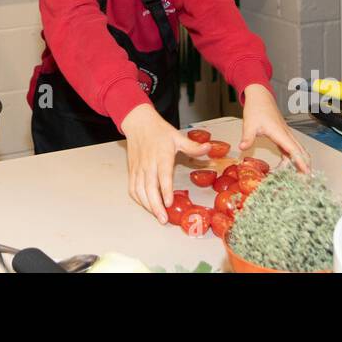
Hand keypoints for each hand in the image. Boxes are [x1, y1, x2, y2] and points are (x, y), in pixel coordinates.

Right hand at [119, 103, 211, 223]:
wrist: (138, 122)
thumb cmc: (158, 131)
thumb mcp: (178, 136)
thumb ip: (193, 147)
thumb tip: (209, 148)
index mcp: (161, 155)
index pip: (163, 175)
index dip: (165, 190)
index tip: (169, 203)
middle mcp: (148, 163)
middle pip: (149, 187)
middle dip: (156, 205)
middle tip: (163, 219)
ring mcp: (139, 168)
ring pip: (139, 190)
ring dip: (147, 205)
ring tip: (157, 216)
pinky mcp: (132, 170)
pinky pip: (133, 187)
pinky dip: (138, 199)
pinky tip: (146, 205)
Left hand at [240, 84, 309, 172]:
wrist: (260, 96)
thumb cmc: (256, 108)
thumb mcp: (249, 124)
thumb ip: (247, 137)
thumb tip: (242, 147)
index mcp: (279, 132)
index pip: (292, 149)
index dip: (300, 161)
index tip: (306, 171)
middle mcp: (285, 133)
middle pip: (299, 150)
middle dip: (305, 164)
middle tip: (307, 178)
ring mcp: (285, 133)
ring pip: (297, 148)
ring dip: (300, 160)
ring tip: (301, 174)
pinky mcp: (282, 133)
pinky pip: (290, 146)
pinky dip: (293, 156)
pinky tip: (290, 164)